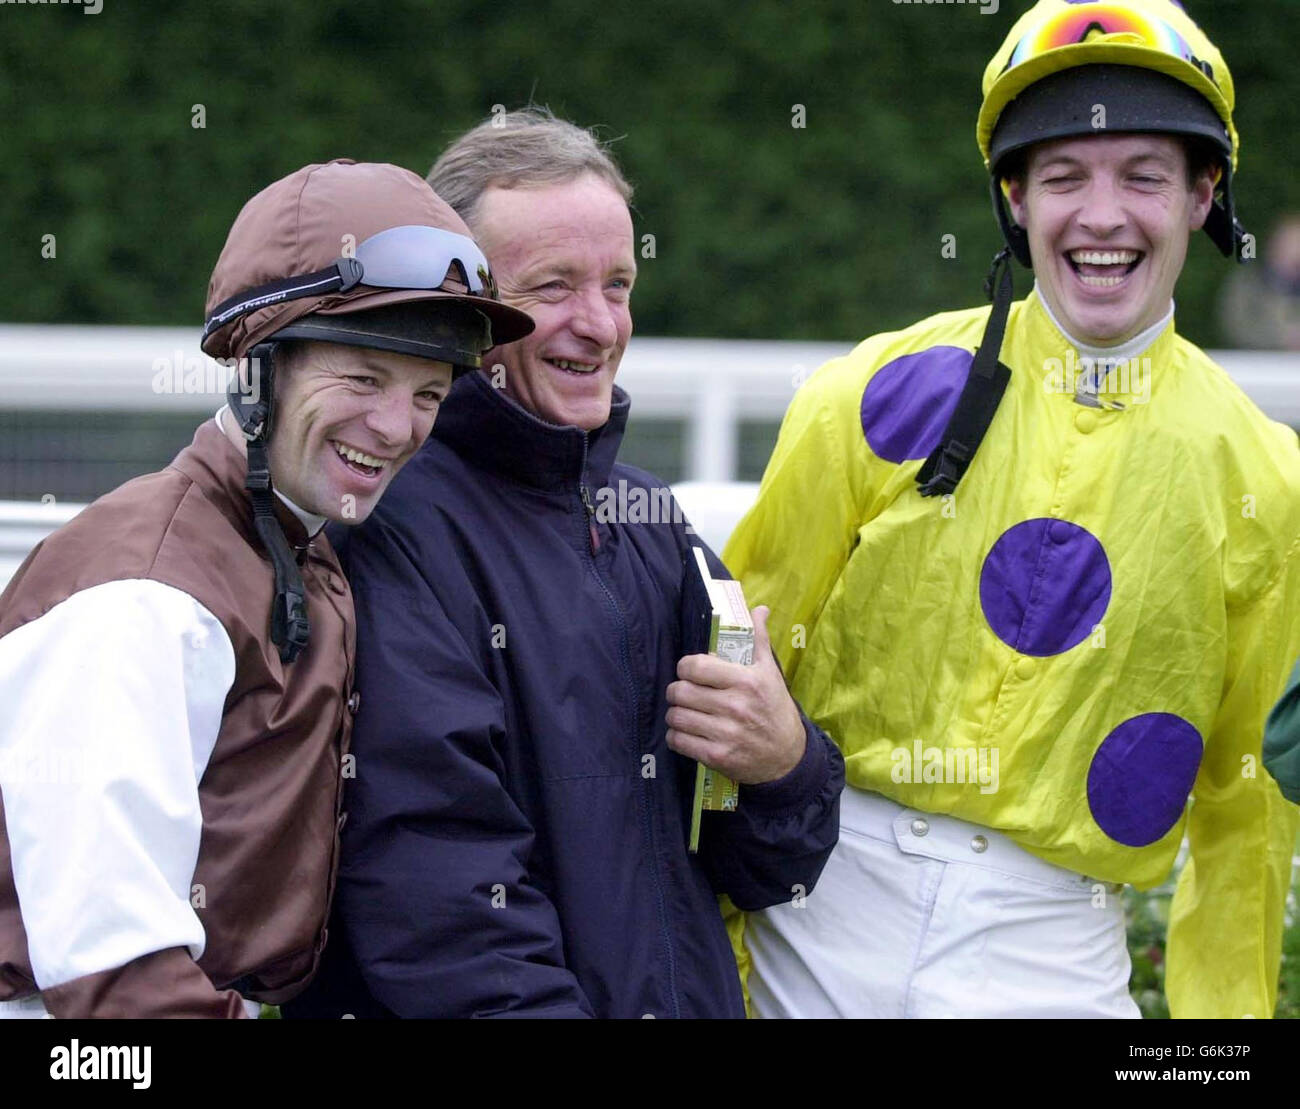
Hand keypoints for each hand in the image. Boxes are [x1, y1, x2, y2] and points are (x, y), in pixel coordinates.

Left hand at [665, 605, 805, 784]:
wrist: (788, 756)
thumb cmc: (775, 708)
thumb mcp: (770, 673)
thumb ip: (759, 639)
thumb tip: (759, 609)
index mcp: (747, 681)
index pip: (695, 666)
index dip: (685, 667)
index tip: (690, 672)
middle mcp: (736, 706)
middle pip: (680, 691)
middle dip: (677, 691)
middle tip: (683, 693)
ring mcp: (726, 734)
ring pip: (676, 716)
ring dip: (675, 714)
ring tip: (684, 712)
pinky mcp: (717, 757)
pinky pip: (678, 741)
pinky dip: (676, 736)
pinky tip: (686, 732)